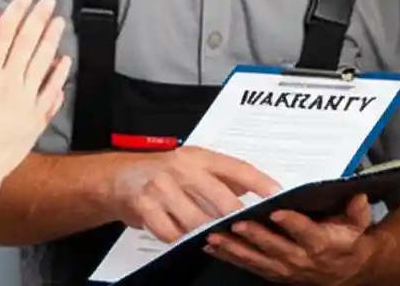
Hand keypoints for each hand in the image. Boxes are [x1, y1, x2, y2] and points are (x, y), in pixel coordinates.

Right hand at [0, 0, 72, 186]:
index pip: (3, 38)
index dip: (15, 14)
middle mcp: (9, 85)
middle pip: (27, 45)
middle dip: (38, 19)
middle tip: (48, 1)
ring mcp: (26, 102)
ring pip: (42, 63)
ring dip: (51, 40)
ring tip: (59, 21)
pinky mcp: (35, 119)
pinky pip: (51, 92)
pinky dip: (59, 75)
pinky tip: (64, 60)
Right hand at [112, 146, 281, 242]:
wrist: (121, 178)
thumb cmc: (164, 173)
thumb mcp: (194, 165)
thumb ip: (223, 177)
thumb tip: (258, 190)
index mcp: (199, 157)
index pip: (237, 168)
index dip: (261, 182)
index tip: (279, 195)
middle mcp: (182, 168)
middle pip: (221, 197)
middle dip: (238, 217)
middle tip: (252, 229)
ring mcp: (162, 187)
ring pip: (197, 220)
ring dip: (210, 234)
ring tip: (222, 240)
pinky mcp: (145, 207)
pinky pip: (172, 233)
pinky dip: (182, 240)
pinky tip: (189, 241)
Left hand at [203, 194, 374, 284]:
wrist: (346, 271)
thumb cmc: (346, 242)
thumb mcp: (357, 224)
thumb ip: (356, 210)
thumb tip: (357, 196)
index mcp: (320, 243)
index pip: (306, 232)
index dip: (292, 223)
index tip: (278, 212)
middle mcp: (300, 258)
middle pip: (275, 246)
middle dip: (255, 235)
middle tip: (237, 222)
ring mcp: (284, 268)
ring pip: (256, 258)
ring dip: (234, 248)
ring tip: (214, 236)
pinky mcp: (272, 272)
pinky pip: (249, 265)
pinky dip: (230, 257)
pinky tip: (213, 247)